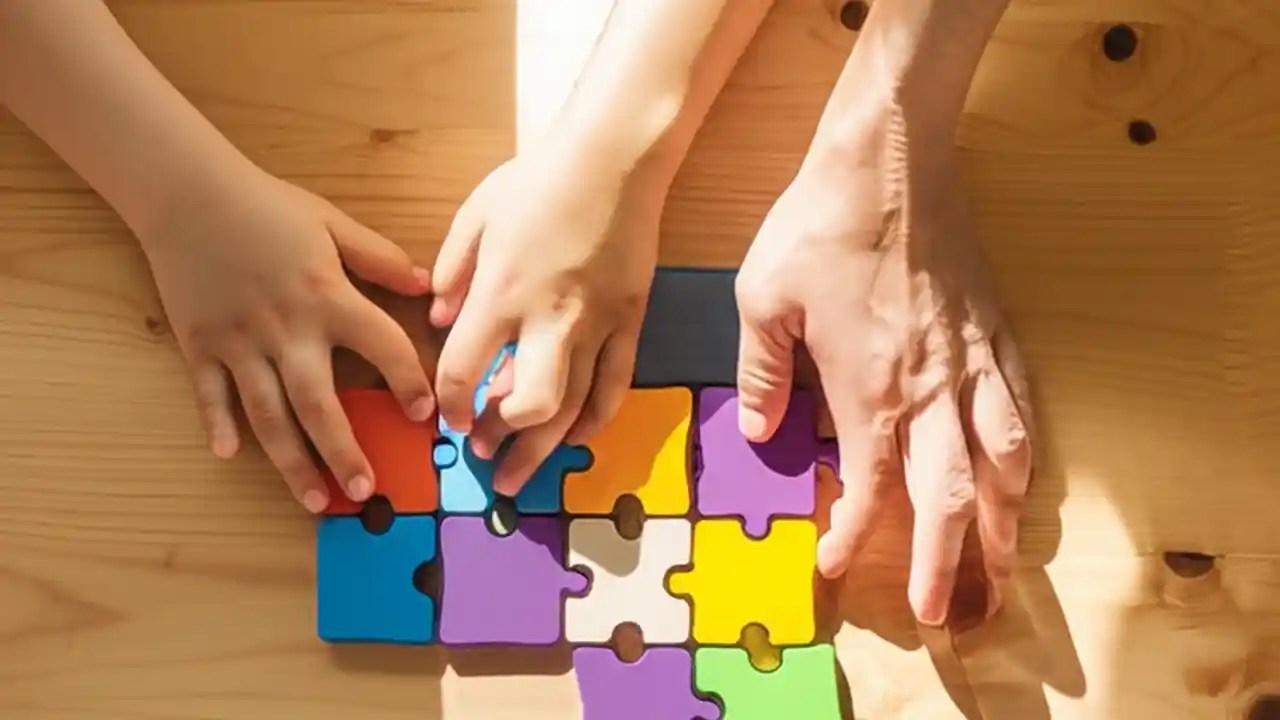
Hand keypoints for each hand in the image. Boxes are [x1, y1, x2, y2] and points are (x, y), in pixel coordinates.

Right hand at [139, 166, 433, 512]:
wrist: (187, 192)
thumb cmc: (266, 205)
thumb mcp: (332, 222)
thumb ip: (379, 257)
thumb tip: (425, 284)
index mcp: (327, 297)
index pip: (382, 346)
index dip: (408, 380)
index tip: (424, 413)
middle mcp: (286, 328)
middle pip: (319, 403)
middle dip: (344, 451)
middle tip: (365, 491)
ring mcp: (239, 341)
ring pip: (268, 414)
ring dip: (292, 462)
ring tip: (315, 500)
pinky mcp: (200, 344)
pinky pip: (210, 394)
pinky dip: (218, 425)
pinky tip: (230, 455)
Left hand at [429, 149, 660, 495]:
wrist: (615, 158)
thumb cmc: (540, 179)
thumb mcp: (476, 215)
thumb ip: (452, 271)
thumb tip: (437, 316)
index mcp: (502, 292)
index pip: (464, 369)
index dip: (449, 404)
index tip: (446, 418)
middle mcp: (549, 319)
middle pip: (528, 405)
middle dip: (500, 439)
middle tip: (482, 452)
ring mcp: (597, 325)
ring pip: (575, 406)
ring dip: (544, 447)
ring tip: (520, 473)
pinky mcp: (630, 322)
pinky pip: (616, 385)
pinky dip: (596, 420)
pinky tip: (577, 440)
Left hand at [734, 128, 1033, 625]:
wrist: (889, 159)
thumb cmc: (818, 227)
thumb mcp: (761, 300)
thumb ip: (761, 375)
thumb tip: (760, 430)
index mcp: (870, 393)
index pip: (870, 492)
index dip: (853, 538)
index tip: (832, 566)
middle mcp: (931, 392)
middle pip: (950, 499)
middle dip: (948, 564)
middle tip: (948, 615)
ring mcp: (972, 363)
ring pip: (1004, 464)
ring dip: (1006, 525)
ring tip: (1008, 567)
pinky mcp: (995, 331)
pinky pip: (1022, 406)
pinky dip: (1026, 453)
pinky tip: (1024, 475)